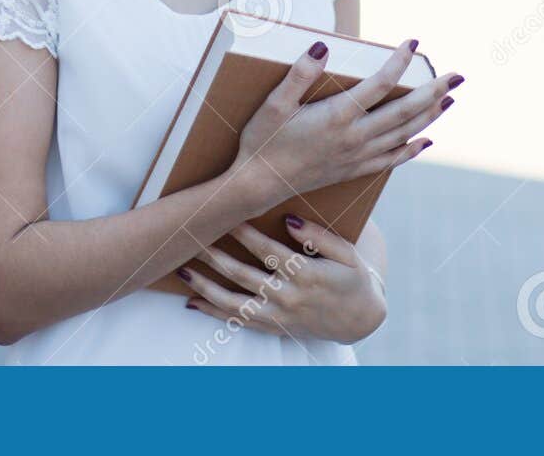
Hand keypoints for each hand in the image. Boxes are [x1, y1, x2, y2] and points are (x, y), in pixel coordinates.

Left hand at [179, 216, 385, 343]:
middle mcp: (289, 298)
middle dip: (215, 256)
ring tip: (182, 270)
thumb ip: (319, 235)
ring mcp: (279, 316)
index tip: (226, 215)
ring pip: (234, 303)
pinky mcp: (273, 327)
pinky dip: (213, 312)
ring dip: (206, 286)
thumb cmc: (353, 278)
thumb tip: (289, 220)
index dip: (244, 232)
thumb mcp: (347, 252)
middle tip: (191, 238)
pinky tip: (192, 301)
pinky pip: (237, 321)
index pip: (268, 250)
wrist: (360, 320)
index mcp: (307, 275)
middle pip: (243, 275)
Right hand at [230, 38, 461, 203]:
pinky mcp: (353, 170)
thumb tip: (322, 46)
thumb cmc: (262, 141)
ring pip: (404, 134)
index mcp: (337, 117)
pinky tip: (426, 140)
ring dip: (430, 115)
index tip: (414, 43)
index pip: (381, 83)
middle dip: (434, 90)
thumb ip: (298, 75)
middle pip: (405, 110)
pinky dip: (412, 148)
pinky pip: (392, 159)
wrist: (257, 186)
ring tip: (449, 99)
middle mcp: (354, 137)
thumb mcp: (273, 104)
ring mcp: (357, 156)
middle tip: (458, 75)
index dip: (400, 61)